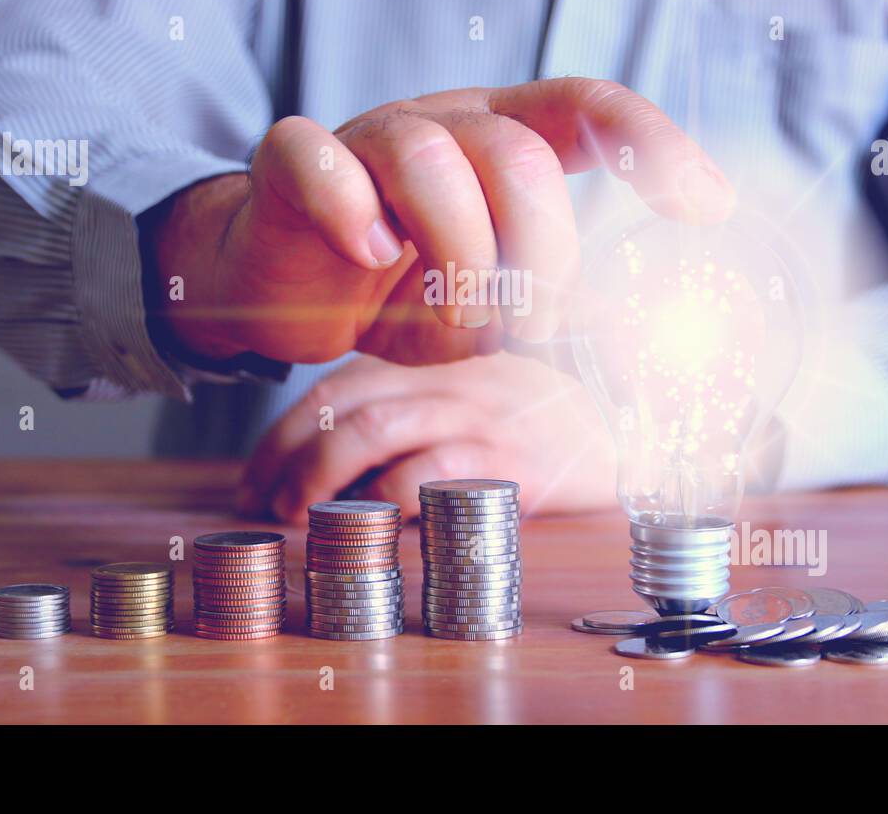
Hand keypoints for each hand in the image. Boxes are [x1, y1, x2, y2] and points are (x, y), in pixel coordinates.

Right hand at [149, 78, 731, 366]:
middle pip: (515, 154)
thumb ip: (558, 310)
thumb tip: (642, 347)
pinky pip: (321, 162)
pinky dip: (349, 213)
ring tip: (450, 315)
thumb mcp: (495, 310)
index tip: (705, 206)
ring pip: (429, 160)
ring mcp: (367, 135)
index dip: (650, 144)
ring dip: (454, 257)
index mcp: (505, 138)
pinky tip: (366, 257)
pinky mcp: (295, 161)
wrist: (287, 287)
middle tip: (522, 323)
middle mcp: (445, 123)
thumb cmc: (400, 293)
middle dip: (536, 254)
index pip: (589, 106)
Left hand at [236, 352, 618, 519]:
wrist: (630, 420)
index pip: (338, 385)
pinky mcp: (507, 459)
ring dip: (323, 480)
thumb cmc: (544, 408)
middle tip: (265, 502)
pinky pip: (431, 479)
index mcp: (433, 359)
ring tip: (300, 517)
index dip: (285, 431)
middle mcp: (448, 379)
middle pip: (343, 408)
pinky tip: (374, 528)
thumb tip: (340, 447)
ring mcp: (477, 416)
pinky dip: (390, 505)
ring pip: (376, 437)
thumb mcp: (475, 384)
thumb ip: (416, 399)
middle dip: (288, 457)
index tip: (257, 473)